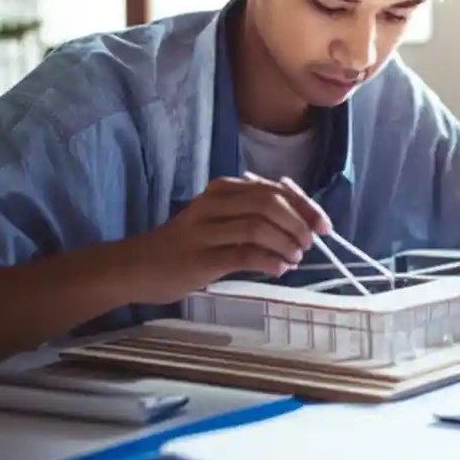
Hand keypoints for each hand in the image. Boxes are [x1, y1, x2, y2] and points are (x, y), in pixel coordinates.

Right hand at [131, 175, 331, 301]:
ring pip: (258, 226)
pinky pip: (243, 254)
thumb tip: (298, 225)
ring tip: (296, 257)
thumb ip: (251, 217)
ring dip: (286, 242)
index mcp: (222, 191)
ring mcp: (205, 230)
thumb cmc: (183, 246)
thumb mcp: (217, 221)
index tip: (324, 225)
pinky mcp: (200, 258)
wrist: (134, 267)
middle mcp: (213, 204)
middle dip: (299, 222)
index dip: (304, 206)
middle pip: (268, 203)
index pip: (272, 190)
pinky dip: (269, 261)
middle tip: (311, 243)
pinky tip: (280, 269)